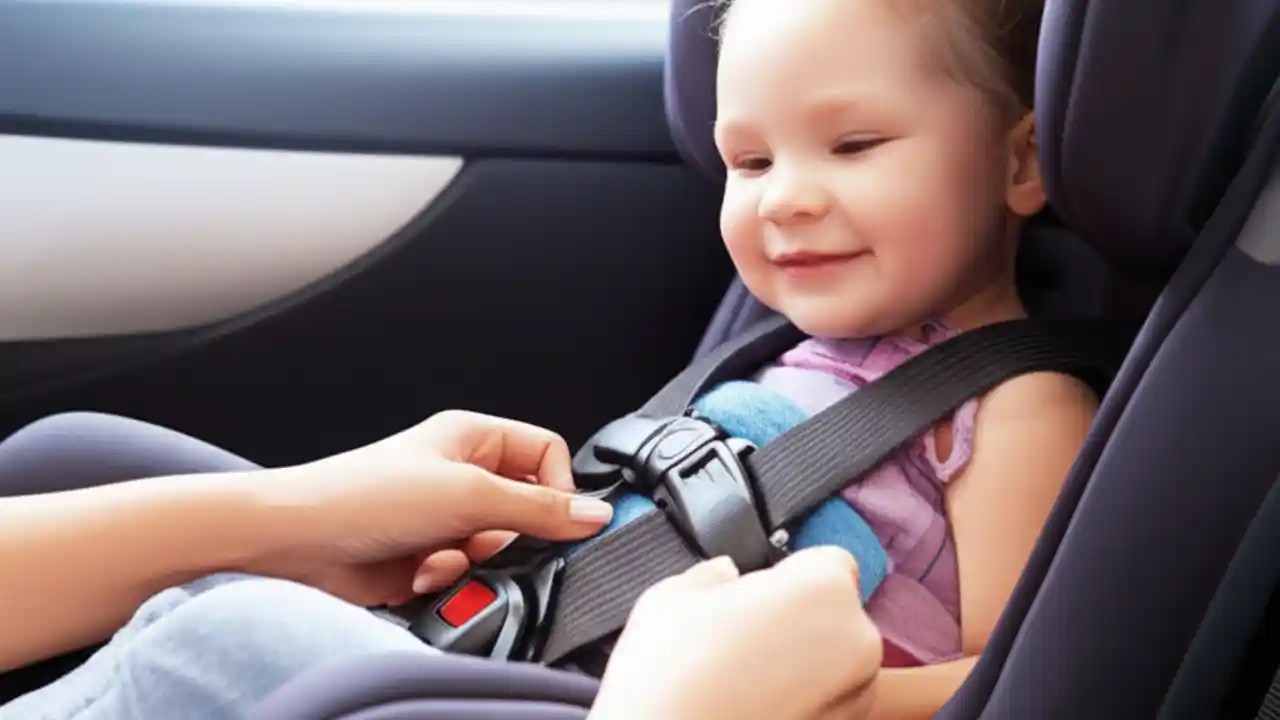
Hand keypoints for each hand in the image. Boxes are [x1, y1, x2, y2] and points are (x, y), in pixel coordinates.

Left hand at [249, 410, 613, 606]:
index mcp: (475, 437)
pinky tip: (419, 570)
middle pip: (527, 508)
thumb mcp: (469, 496)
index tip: (555, 519)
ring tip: (440, 553)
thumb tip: (595, 514)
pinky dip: (448, 578)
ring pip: (500, 548)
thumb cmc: (364, 495)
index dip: (558, 488)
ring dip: (473, 559)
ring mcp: (446, 516)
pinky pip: (468, 574)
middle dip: (507, 534)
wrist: (301, 540)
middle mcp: (463, 473)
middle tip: (485, 535)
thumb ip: (539, 509)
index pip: (548, 454)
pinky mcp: (430, 556)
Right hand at [591, 547, 881, 719]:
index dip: (789, 572)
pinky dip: (799, 700)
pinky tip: (750, 704)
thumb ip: (712, 576)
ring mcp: (855, 698)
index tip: (756, 589)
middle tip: (738, 634)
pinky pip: (826, 701)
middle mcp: (856, 642)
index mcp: (823, 590)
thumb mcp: (671, 598)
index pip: (829, 560)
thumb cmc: (668, 678)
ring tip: (738, 675)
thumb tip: (724, 575)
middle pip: (834, 612)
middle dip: (796, 617)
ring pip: (833, 660)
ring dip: (801, 662)